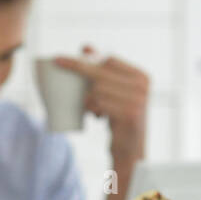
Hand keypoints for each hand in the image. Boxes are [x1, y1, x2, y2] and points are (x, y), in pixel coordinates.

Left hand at [55, 46, 148, 163]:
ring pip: (97, 89)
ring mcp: (138, 100)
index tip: (64, 60)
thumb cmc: (120, 121)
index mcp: (142, 77)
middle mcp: (143, 86)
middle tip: (57, 63)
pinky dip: (92, 109)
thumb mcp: (113, 94)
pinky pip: (99, 103)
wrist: (131, 152)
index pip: (109, 60)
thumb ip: (103, 71)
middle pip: (101, 72)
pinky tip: (98, 117)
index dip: (88, 61)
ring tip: (96, 113)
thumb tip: (86, 47)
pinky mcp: (129, 115)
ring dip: (88, 100)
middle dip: (80, 73)